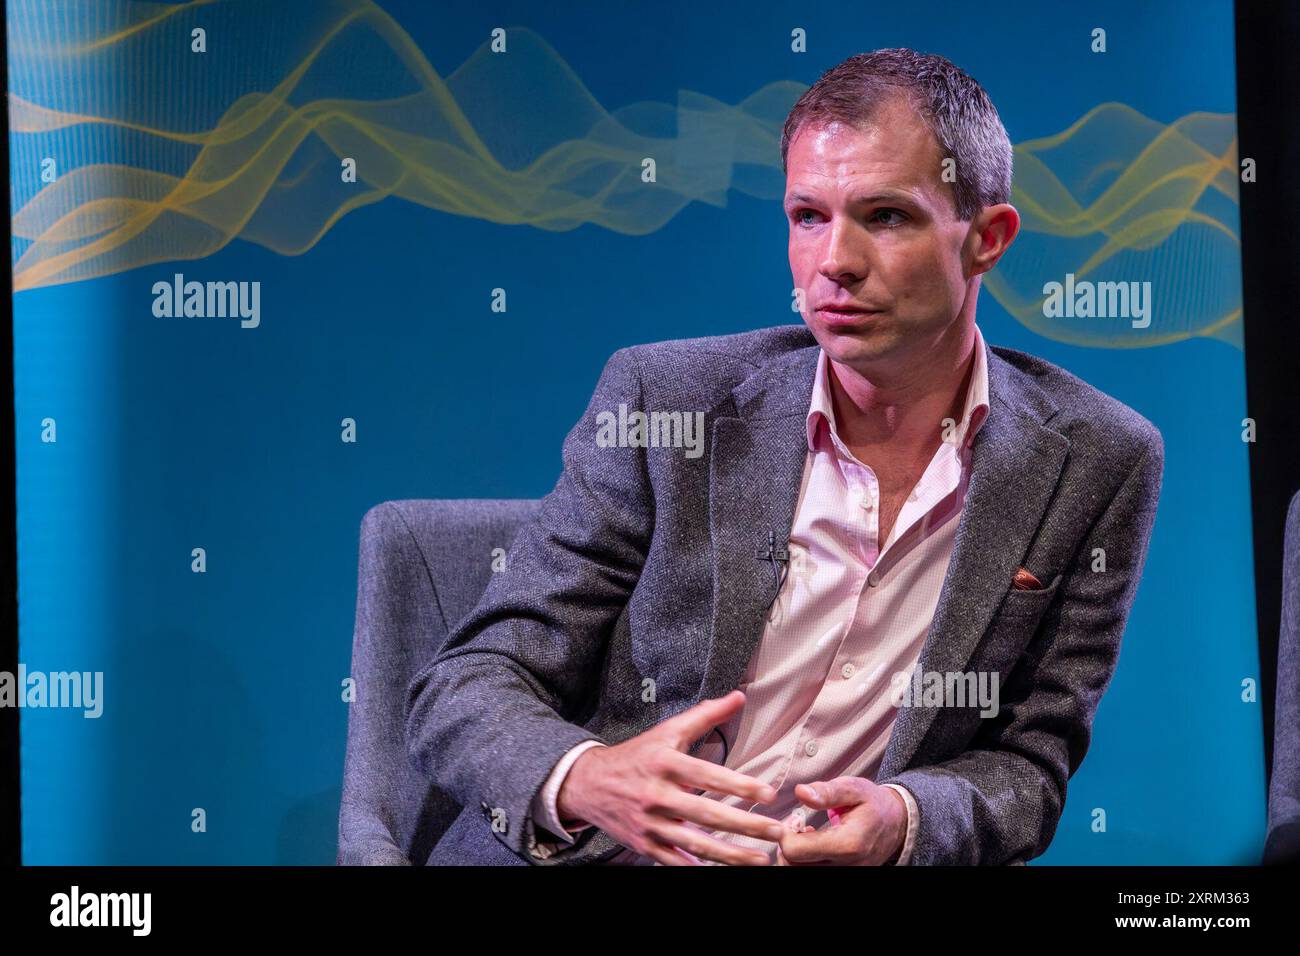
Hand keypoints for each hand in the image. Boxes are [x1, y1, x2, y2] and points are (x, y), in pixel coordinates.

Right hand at [556, 690, 783, 865]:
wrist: (588, 783)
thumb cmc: (636, 755)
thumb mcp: (667, 731)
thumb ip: (705, 715)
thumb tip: (738, 697)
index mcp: (665, 763)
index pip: (707, 774)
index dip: (738, 784)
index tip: (767, 793)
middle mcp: (657, 793)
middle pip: (706, 813)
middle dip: (744, 824)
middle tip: (776, 831)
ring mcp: (650, 822)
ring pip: (694, 842)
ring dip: (730, 854)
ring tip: (760, 859)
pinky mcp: (644, 843)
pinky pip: (673, 860)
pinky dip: (694, 867)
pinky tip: (720, 871)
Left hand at [775, 777, 906, 865]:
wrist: (897, 824)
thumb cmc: (873, 804)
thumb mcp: (854, 788)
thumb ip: (827, 791)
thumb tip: (801, 792)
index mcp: (848, 844)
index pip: (796, 850)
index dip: (786, 832)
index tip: (795, 817)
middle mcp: (846, 866)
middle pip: (793, 865)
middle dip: (787, 844)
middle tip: (796, 824)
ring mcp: (846, 873)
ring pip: (800, 871)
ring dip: (795, 854)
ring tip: (804, 834)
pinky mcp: (844, 875)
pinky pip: (812, 872)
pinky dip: (805, 860)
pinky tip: (812, 844)